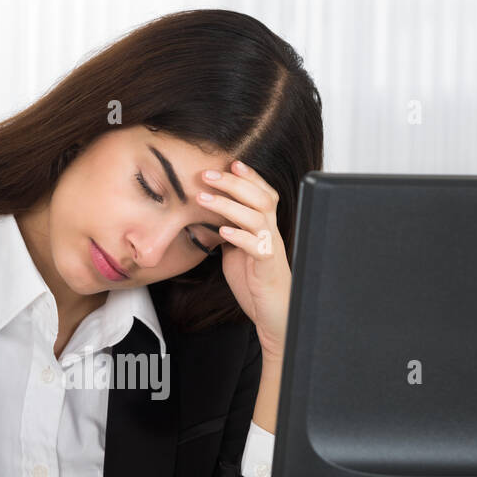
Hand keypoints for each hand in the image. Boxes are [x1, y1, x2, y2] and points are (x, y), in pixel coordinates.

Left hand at [199, 159, 289, 361]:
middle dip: (233, 183)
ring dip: (228, 205)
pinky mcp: (267, 268)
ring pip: (256, 217)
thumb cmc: (255, 282)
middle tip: (207, 174)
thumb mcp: (237, 251)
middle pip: (260, 197)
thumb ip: (230, 231)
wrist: (274, 314)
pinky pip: (257, 247)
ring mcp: (270, 249)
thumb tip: (210, 217)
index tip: (231, 162)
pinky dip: (239, 237)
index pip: (263, 193)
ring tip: (203, 199)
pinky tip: (222, 231)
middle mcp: (271, 234)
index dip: (250, 176)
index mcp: (265, 227)